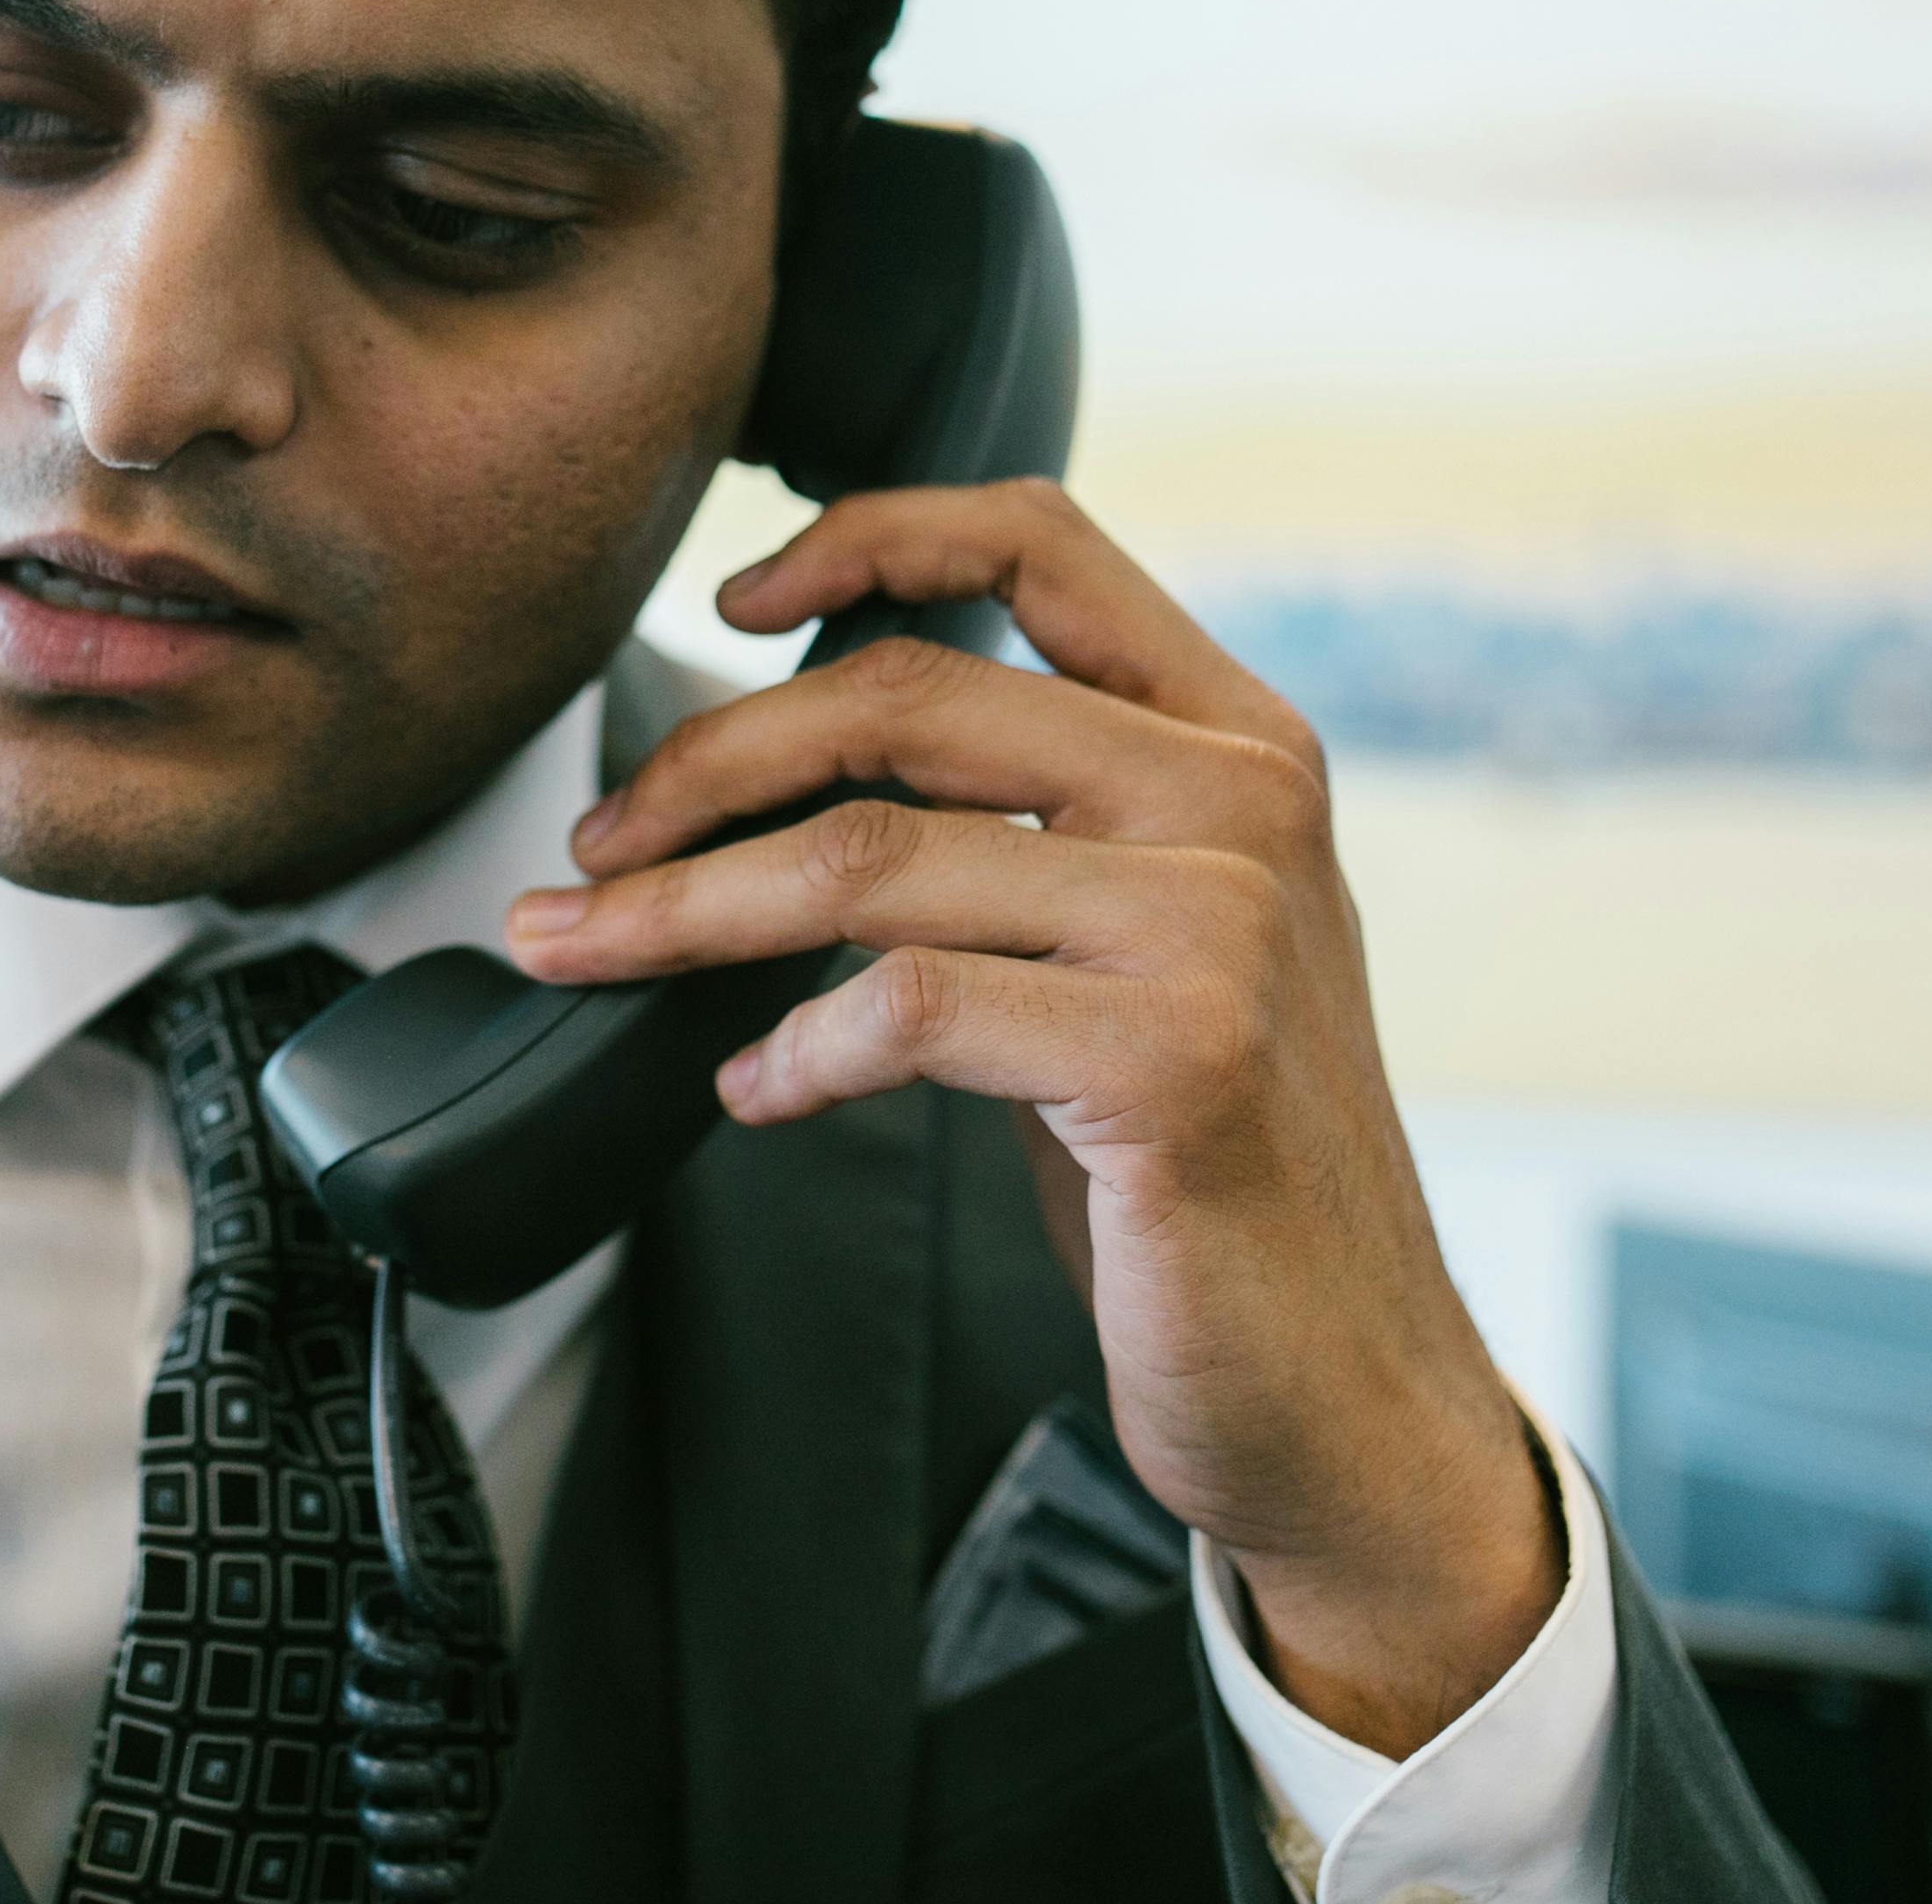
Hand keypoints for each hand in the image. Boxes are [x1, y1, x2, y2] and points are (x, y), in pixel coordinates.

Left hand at [501, 480, 1558, 1756]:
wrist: (1347, 1396)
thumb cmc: (1210, 1179)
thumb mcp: (1146, 953)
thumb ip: (1034, 833)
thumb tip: (791, 772)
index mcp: (1238, 744)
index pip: (1043, 538)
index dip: (870, 534)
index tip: (733, 595)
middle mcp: (1241, 804)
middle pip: (904, 697)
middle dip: (704, 761)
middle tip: (591, 846)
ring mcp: (1216, 927)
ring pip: (869, 857)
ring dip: (684, 907)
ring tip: (584, 948)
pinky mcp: (1174, 1061)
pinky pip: (909, 1009)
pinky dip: (794, 1047)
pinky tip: (754, 1090)